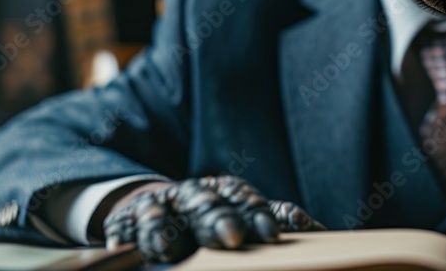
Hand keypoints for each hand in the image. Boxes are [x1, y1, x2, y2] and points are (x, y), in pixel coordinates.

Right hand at [102, 175, 324, 262]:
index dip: (258, 217)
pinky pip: (127, 230)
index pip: (246, 201)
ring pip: (163, 216)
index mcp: (227, 193)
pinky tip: (131, 251)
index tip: (272, 235)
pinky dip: (129, 240)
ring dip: (166, 233)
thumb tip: (318, 231)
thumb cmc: (211, 220)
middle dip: (218, 221)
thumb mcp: (241, 216)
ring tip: (170, 250)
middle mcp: (194, 195)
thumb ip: (274, 221)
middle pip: (207, 205)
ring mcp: (160, 206)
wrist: (156, 209)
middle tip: (232, 239)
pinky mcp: (128, 221)